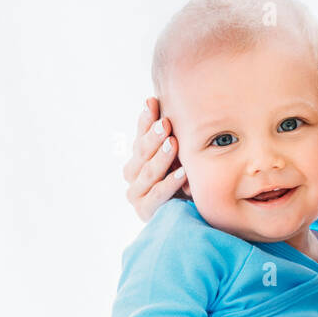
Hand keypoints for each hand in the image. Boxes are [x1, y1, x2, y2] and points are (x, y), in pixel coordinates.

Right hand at [123, 97, 186, 222]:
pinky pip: (158, 194)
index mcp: (137, 157)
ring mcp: (136, 193)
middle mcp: (132, 174)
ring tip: (173, 143)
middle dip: (153, 137)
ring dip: (161, 157)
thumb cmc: (182, 181)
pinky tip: (182, 173)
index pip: (140, 135)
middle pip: (142, 152)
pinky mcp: (145, 211)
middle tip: (165, 123)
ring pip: (148, 172)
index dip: (145, 119)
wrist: (185, 216)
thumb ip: (168, 134)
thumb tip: (160, 100)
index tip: (152, 102)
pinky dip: (170, 183)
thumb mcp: (176, 155)